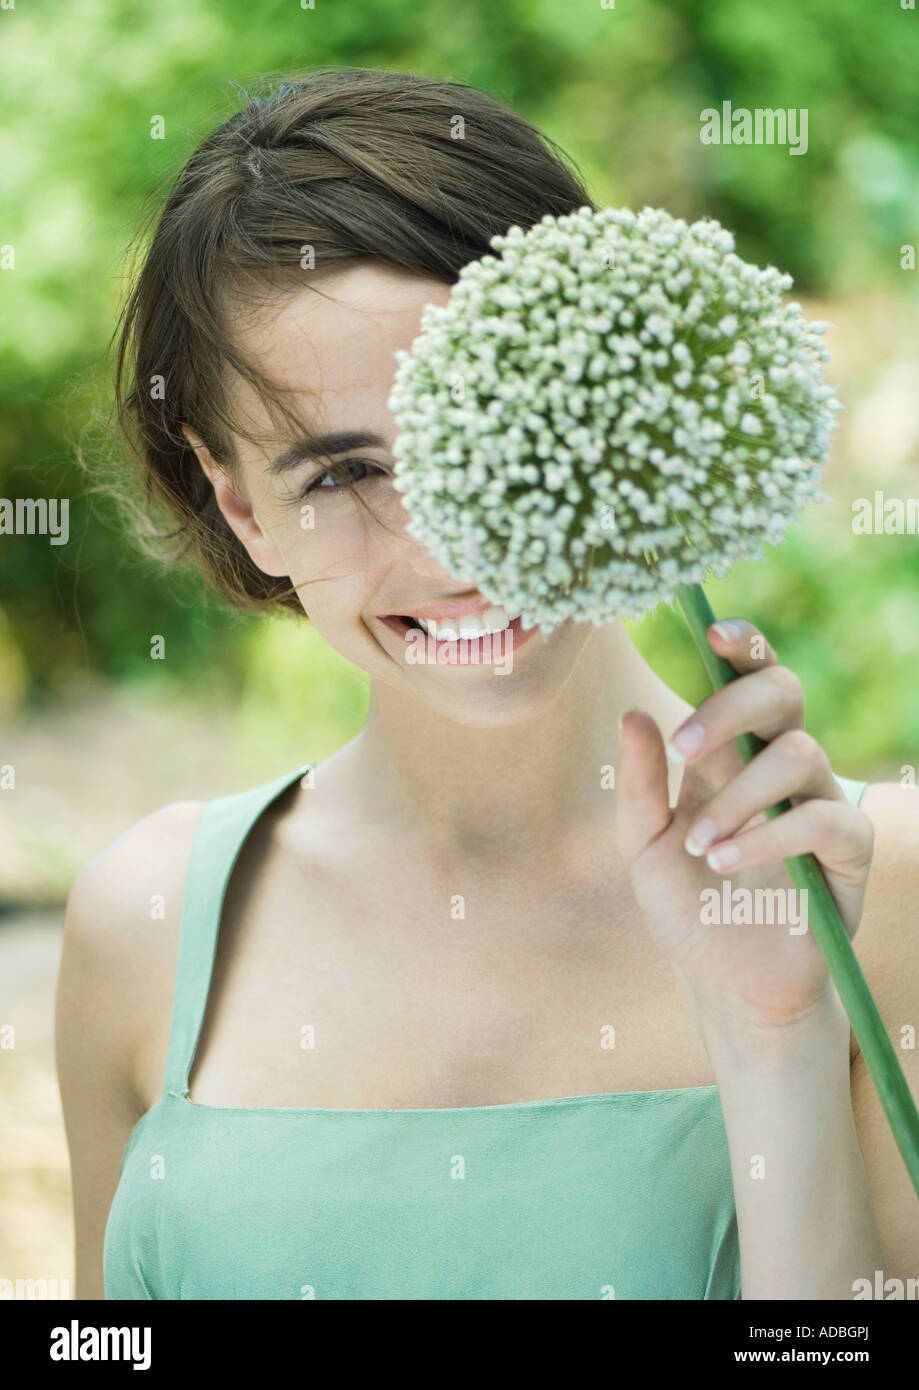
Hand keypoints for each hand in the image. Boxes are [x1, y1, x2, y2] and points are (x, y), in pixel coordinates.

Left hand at [615, 619, 874, 1034]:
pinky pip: (824, 817)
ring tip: (700, 845)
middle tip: (684, 747)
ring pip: (799, 753)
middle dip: (730, 707)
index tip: (712, 636)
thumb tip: (634, 712)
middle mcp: (780, 767)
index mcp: (732, 754)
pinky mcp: (849, 850)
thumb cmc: (688, 907)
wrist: (724, 983)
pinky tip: (725, 864)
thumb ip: (639, 784)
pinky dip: (768, 836)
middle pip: (784, 693)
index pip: (750, 678)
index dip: (743, 647)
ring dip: (739, 794)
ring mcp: (819, 802)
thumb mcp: (645, 845)